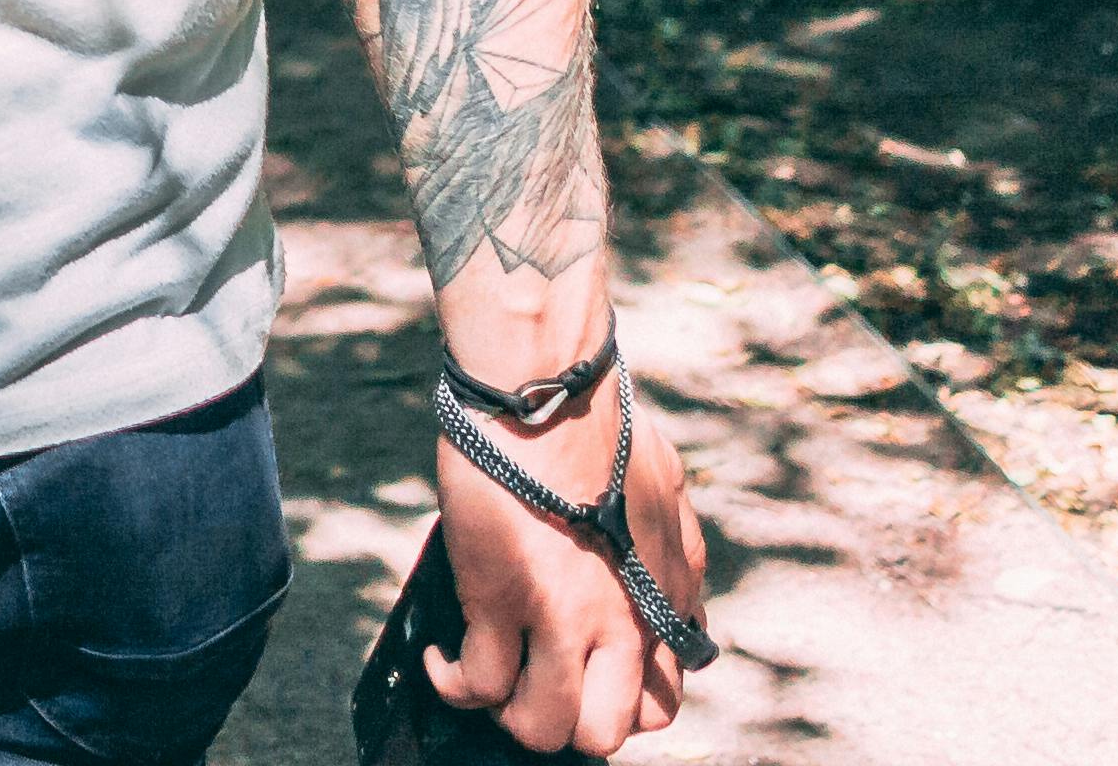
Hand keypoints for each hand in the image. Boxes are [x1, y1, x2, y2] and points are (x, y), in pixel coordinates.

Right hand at [430, 383, 708, 752]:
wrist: (547, 387)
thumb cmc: (603, 424)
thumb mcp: (668, 497)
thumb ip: (675, 558)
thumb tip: (674, 596)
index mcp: (662, 604)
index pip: (656, 709)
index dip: (612, 704)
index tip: (578, 675)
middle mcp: (620, 625)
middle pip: (601, 734)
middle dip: (564, 720)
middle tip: (533, 681)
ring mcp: (558, 617)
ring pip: (540, 726)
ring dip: (509, 713)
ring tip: (486, 676)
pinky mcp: (498, 597)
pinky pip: (476, 683)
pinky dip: (452, 683)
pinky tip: (442, 660)